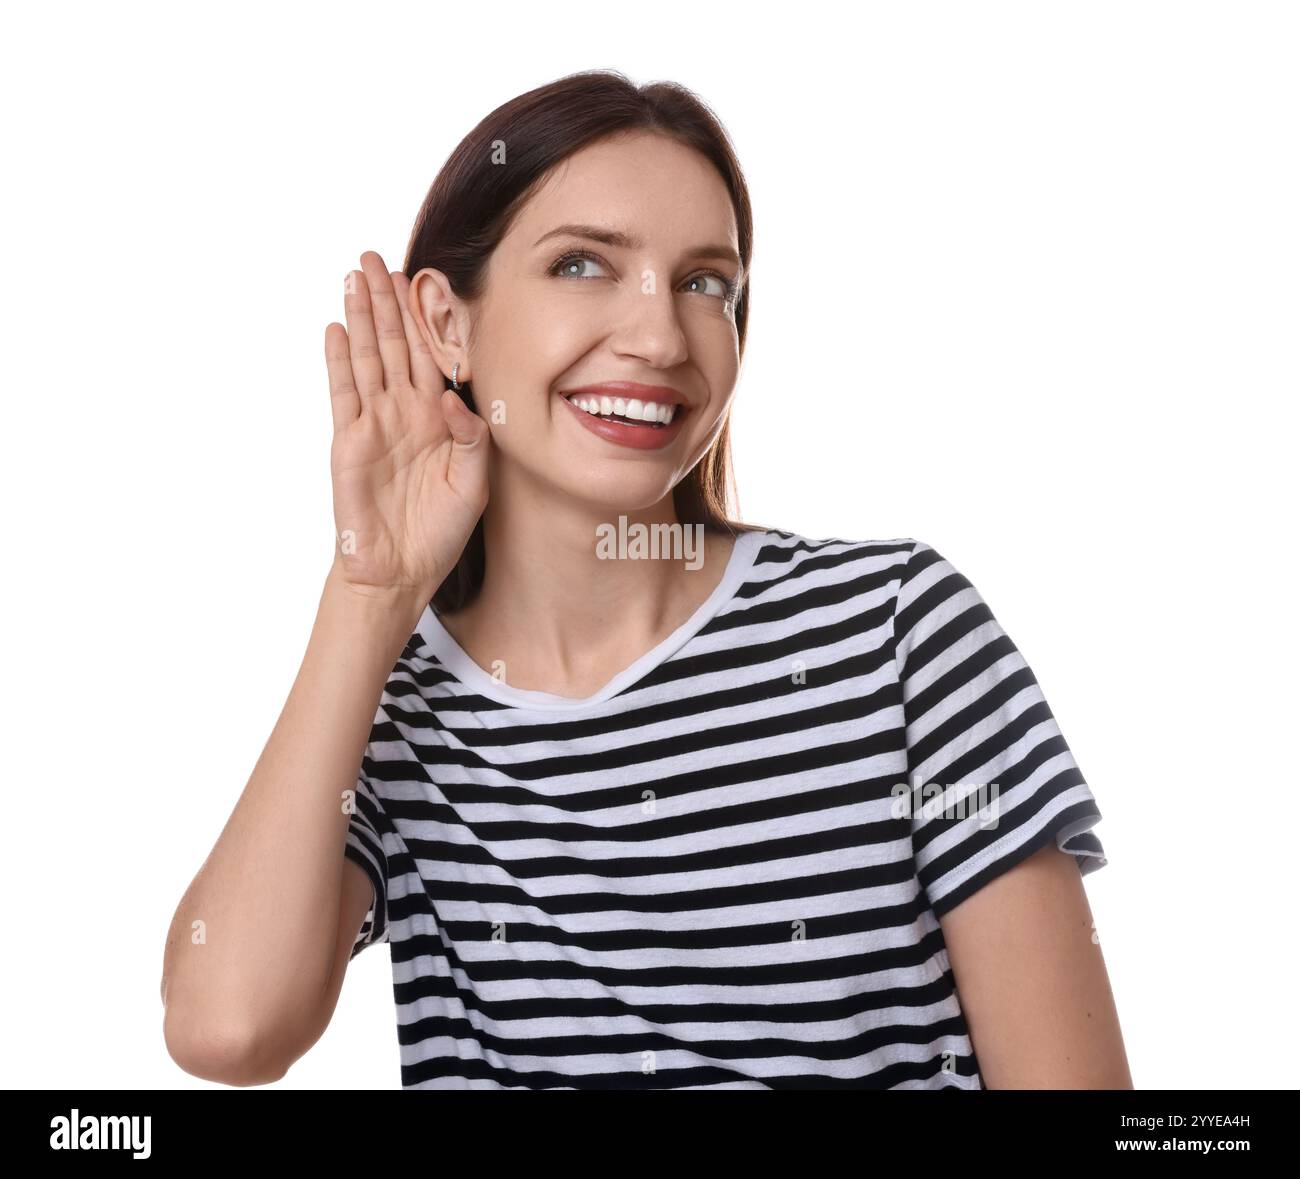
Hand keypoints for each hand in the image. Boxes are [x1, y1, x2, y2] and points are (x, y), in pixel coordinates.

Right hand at [325, 251, 489, 601]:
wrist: (402, 569)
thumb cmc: (440, 530)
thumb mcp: (474, 483)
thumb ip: (473, 438)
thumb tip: (452, 398)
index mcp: (440, 418)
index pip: (432, 357)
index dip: (426, 319)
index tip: (425, 280)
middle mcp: (406, 412)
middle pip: (395, 344)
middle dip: (388, 300)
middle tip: (378, 257)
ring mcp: (375, 422)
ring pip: (367, 357)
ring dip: (361, 316)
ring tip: (355, 275)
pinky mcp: (349, 440)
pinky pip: (343, 391)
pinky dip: (339, 359)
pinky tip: (336, 327)